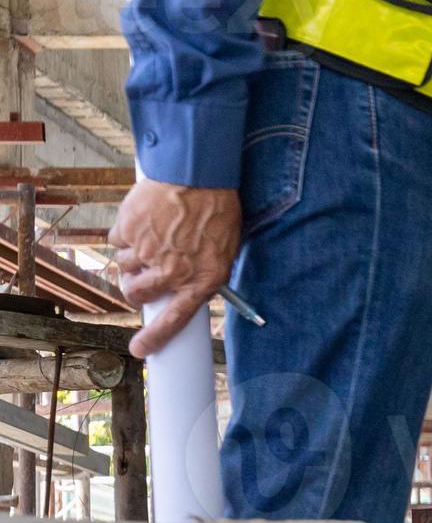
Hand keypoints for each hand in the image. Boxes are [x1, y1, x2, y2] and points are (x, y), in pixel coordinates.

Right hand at [109, 178, 241, 356]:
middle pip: (137, 294)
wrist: (201, 172)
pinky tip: (145, 218)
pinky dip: (126, 232)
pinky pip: (117, 240)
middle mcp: (173, 271)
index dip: (155, 338)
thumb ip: (201, 273)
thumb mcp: (223, 248)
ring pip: (125, 266)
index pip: (175, 319)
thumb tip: (180, 293)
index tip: (139, 350)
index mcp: (201, 278)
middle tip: (143, 271)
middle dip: (135, 286)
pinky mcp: (128, 232)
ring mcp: (148, 252)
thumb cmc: (217, 209)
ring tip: (155, 232)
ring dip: (134, 254)